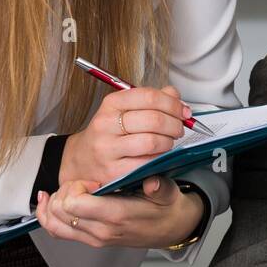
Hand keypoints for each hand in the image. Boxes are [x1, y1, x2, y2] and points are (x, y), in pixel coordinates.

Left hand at [34, 174, 203, 249]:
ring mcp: (93, 238)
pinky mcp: (89, 240)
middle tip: (85, 184)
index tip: (93, 181)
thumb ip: (160, 186)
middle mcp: (101, 230)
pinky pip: (56, 231)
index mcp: (117, 216)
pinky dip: (47, 215)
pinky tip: (51, 200)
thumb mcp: (169, 193)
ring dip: (55, 202)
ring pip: (52, 221)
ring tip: (70, 191)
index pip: (74, 203)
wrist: (170, 229)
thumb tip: (153, 182)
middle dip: (66, 190)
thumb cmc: (166, 209)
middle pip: (59, 210)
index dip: (77, 186)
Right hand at [60, 84, 189, 188]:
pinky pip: (146, 163)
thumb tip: (176, 96)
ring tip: (169, 142)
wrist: (82, 159)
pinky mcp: (113, 171)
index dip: (173, 104)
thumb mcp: (124, 109)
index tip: (184, 111)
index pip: (149, 97)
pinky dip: (159, 159)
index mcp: (111, 104)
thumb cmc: (109, 132)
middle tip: (179, 128)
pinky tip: (159, 156)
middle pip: (154, 119)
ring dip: (169, 142)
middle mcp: (106, 124)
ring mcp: (108, 148)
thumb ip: (151, 99)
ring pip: (152, 142)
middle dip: (175, 124)